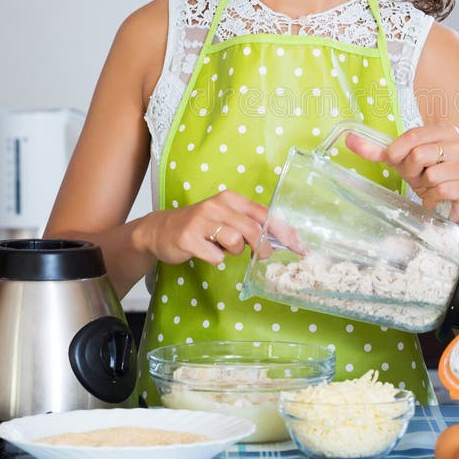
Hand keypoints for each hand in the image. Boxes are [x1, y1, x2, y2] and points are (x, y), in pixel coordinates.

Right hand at [132, 189, 270, 265]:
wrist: (160, 230)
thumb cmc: (200, 226)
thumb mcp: (227, 218)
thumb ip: (250, 224)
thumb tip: (280, 239)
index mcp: (231, 199)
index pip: (264, 213)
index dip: (283, 231)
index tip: (298, 245)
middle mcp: (217, 206)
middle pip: (252, 228)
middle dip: (262, 247)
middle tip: (262, 255)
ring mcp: (201, 221)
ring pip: (235, 241)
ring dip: (234, 252)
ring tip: (223, 248)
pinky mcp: (188, 238)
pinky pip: (215, 256)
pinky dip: (216, 259)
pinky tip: (207, 252)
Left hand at [346, 124, 458, 224]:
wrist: (446, 200)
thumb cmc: (425, 174)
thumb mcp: (400, 159)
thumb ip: (377, 149)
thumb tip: (348, 138)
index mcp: (445, 130)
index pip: (414, 135)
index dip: (397, 152)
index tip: (395, 160)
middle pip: (421, 154)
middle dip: (412, 171)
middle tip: (418, 177)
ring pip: (433, 174)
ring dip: (424, 186)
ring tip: (430, 187)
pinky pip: (444, 190)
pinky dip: (434, 199)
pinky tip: (437, 198)